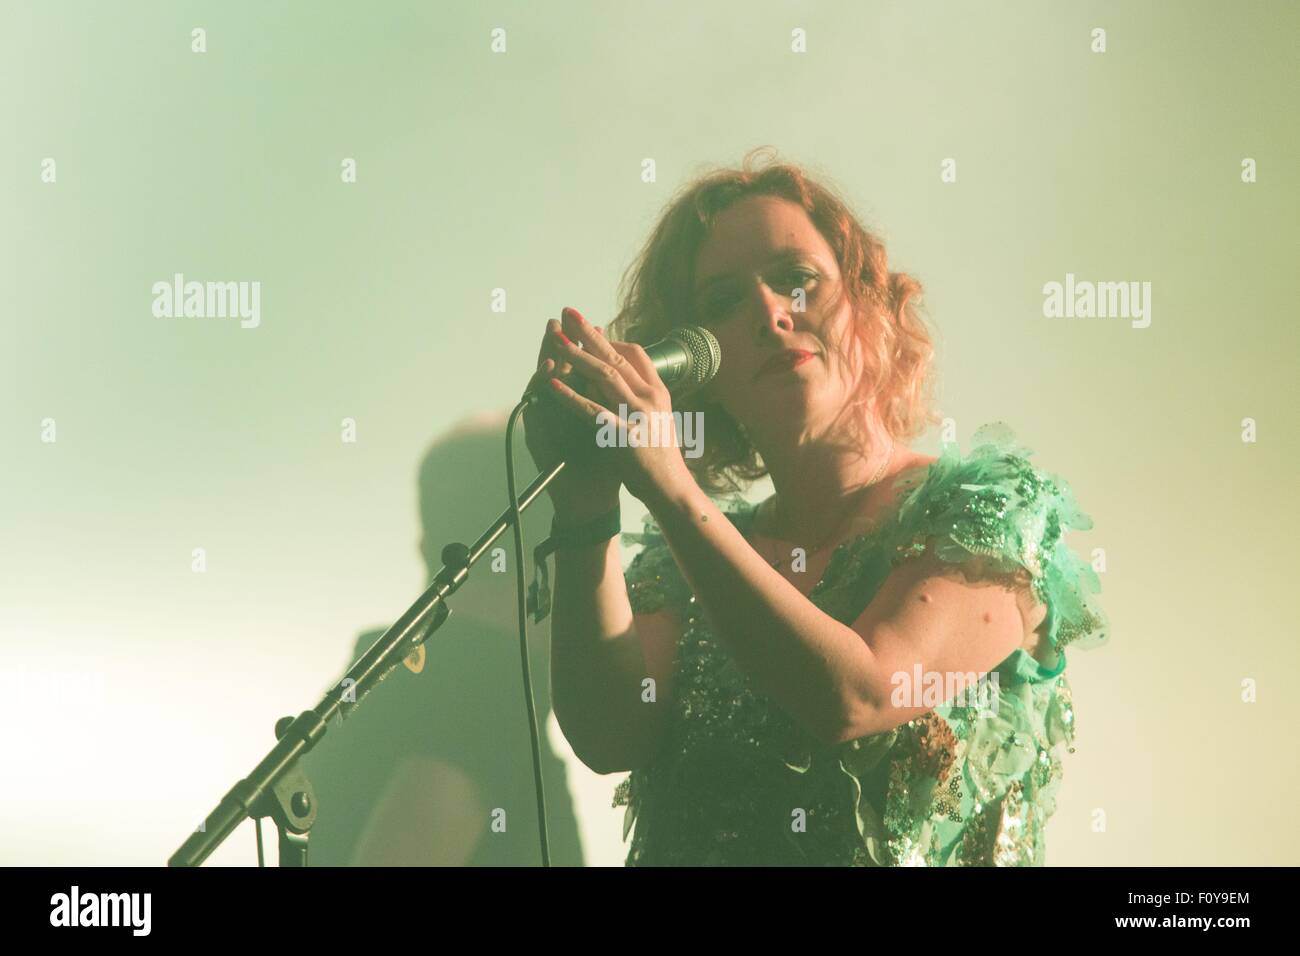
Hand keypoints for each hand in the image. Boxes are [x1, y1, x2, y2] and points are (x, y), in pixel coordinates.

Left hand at [526, 307, 695, 508]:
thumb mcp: (657, 419)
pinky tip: (552, 385)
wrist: (671, 489)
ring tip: (556, 340)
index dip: (609, 339)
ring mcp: (638, 416)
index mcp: (658, 392)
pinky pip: (592, 411)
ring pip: (604, 376)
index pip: (635, 353)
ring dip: (577, 356)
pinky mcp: (623, 436)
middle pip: (616, 356)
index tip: (588, 328)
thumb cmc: (660, 457)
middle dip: (588, 333)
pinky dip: (570, 397)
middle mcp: (650, 398)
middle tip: (567, 313)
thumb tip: (616, 376)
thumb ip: (639, 397)